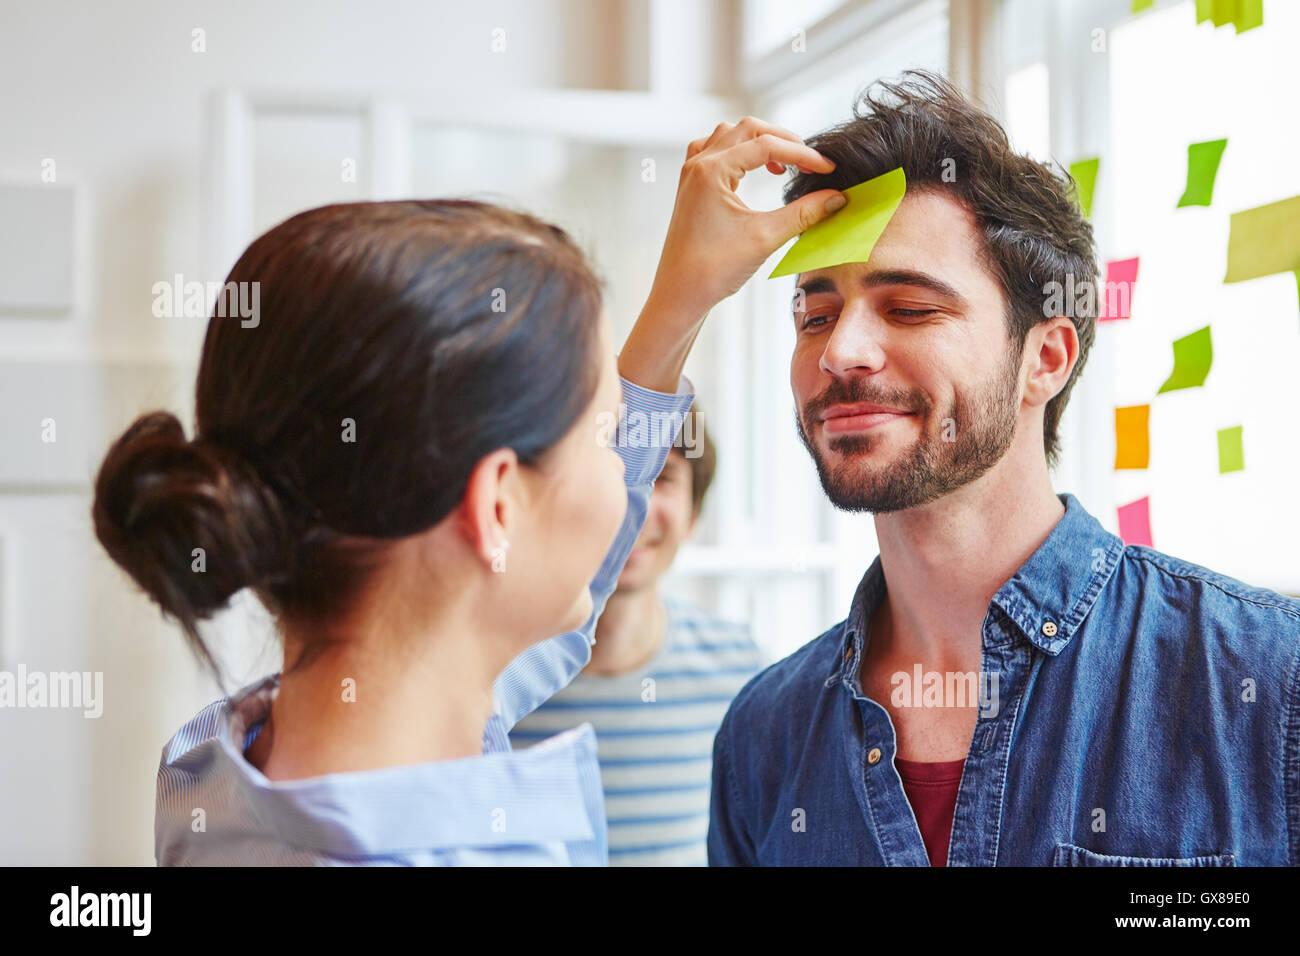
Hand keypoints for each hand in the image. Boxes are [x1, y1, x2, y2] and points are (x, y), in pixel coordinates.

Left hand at [619, 117, 844, 391]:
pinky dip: (738, 152)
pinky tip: (751, 169)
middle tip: (809, 163)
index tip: (828, 169)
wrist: (679, 295)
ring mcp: (691, 174)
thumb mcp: (765, 238)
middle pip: (748, 130)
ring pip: (730, 135)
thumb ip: (804, 213)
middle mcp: (698, 165)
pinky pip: (714, 151)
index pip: (767, 146)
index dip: (803, 155)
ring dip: (760, 142)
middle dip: (783, 141)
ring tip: (782, 166)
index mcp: (712, 170)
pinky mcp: (690, 187)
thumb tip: (837, 197)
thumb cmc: (713, 270)